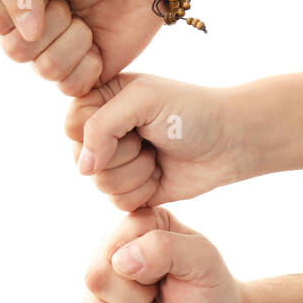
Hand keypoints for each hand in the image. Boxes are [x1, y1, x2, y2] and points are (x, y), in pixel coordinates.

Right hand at [0, 0, 165, 94]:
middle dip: (52, 22)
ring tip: (86, 21)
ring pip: (45, 68)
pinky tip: (98, 44)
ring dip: (74, 40)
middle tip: (69, 2)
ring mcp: (48, 57)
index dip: (21, 5)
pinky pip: (69, 86)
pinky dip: (89, 64)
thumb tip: (27, 34)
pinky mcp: (76, 77)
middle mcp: (22, 34)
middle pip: (15, 50)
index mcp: (8, 4)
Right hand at [66, 74, 252, 208]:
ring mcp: (115, 162)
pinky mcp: (130, 189)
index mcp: (100, 100)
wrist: (231, 141)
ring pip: (100, 183)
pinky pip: (117, 202)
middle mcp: (102, 132)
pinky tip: (161, 174)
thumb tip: (83, 168)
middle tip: (149, 138)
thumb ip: (101, 126)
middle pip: (82, 159)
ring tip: (158, 154)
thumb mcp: (142, 101)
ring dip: (136, 172)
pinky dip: (143, 191)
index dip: (99, 130)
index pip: (72, 125)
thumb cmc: (191, 112)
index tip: (131, 118)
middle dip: (122, 153)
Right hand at [81, 207, 243, 302]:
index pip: (110, 248)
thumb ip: (165, 246)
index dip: (141, 270)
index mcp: (136, 227)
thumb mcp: (203, 261)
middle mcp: (112, 254)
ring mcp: (103, 290)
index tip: (170, 274)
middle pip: (95, 279)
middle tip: (159, 297)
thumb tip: (121, 261)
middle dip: (136, 299)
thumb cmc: (213, 294)